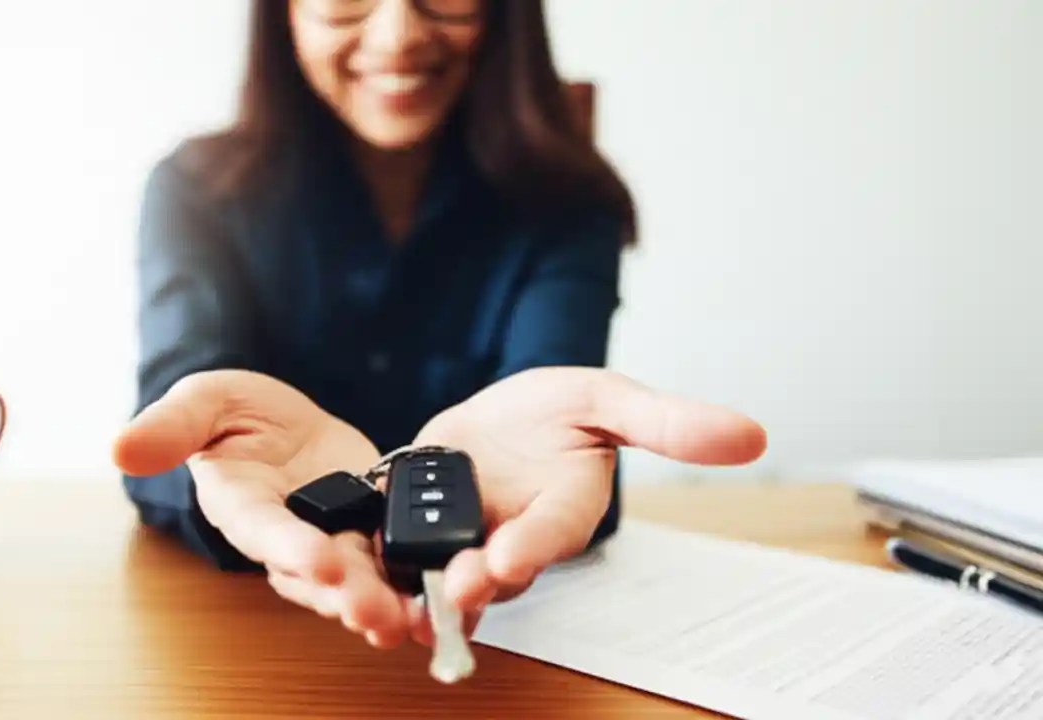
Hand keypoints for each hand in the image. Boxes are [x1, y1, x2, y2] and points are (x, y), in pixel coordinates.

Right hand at [112, 370, 411, 647]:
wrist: (280, 421)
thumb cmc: (235, 414)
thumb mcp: (204, 401)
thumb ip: (172, 425)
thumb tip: (120, 447)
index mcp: (242, 505)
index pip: (263, 532)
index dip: (289, 549)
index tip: (319, 563)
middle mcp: (287, 536)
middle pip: (317, 574)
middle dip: (347, 595)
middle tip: (377, 611)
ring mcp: (331, 540)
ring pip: (357, 581)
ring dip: (384, 602)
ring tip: (413, 619)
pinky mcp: (368, 534)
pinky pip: (390, 565)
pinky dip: (413, 582)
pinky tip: (441, 599)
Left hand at [408, 367, 766, 644]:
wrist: (501, 418)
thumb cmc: (558, 409)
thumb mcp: (608, 398)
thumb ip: (667, 422)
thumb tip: (753, 434)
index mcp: (565, 505)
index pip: (554, 530)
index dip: (534, 545)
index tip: (508, 558)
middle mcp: (517, 535)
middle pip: (496, 567)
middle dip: (474, 580)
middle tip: (453, 586)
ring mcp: (468, 538)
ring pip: (447, 576)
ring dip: (423, 594)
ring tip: (397, 606)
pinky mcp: (424, 532)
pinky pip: (405, 560)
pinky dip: (385, 573)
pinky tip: (356, 581)